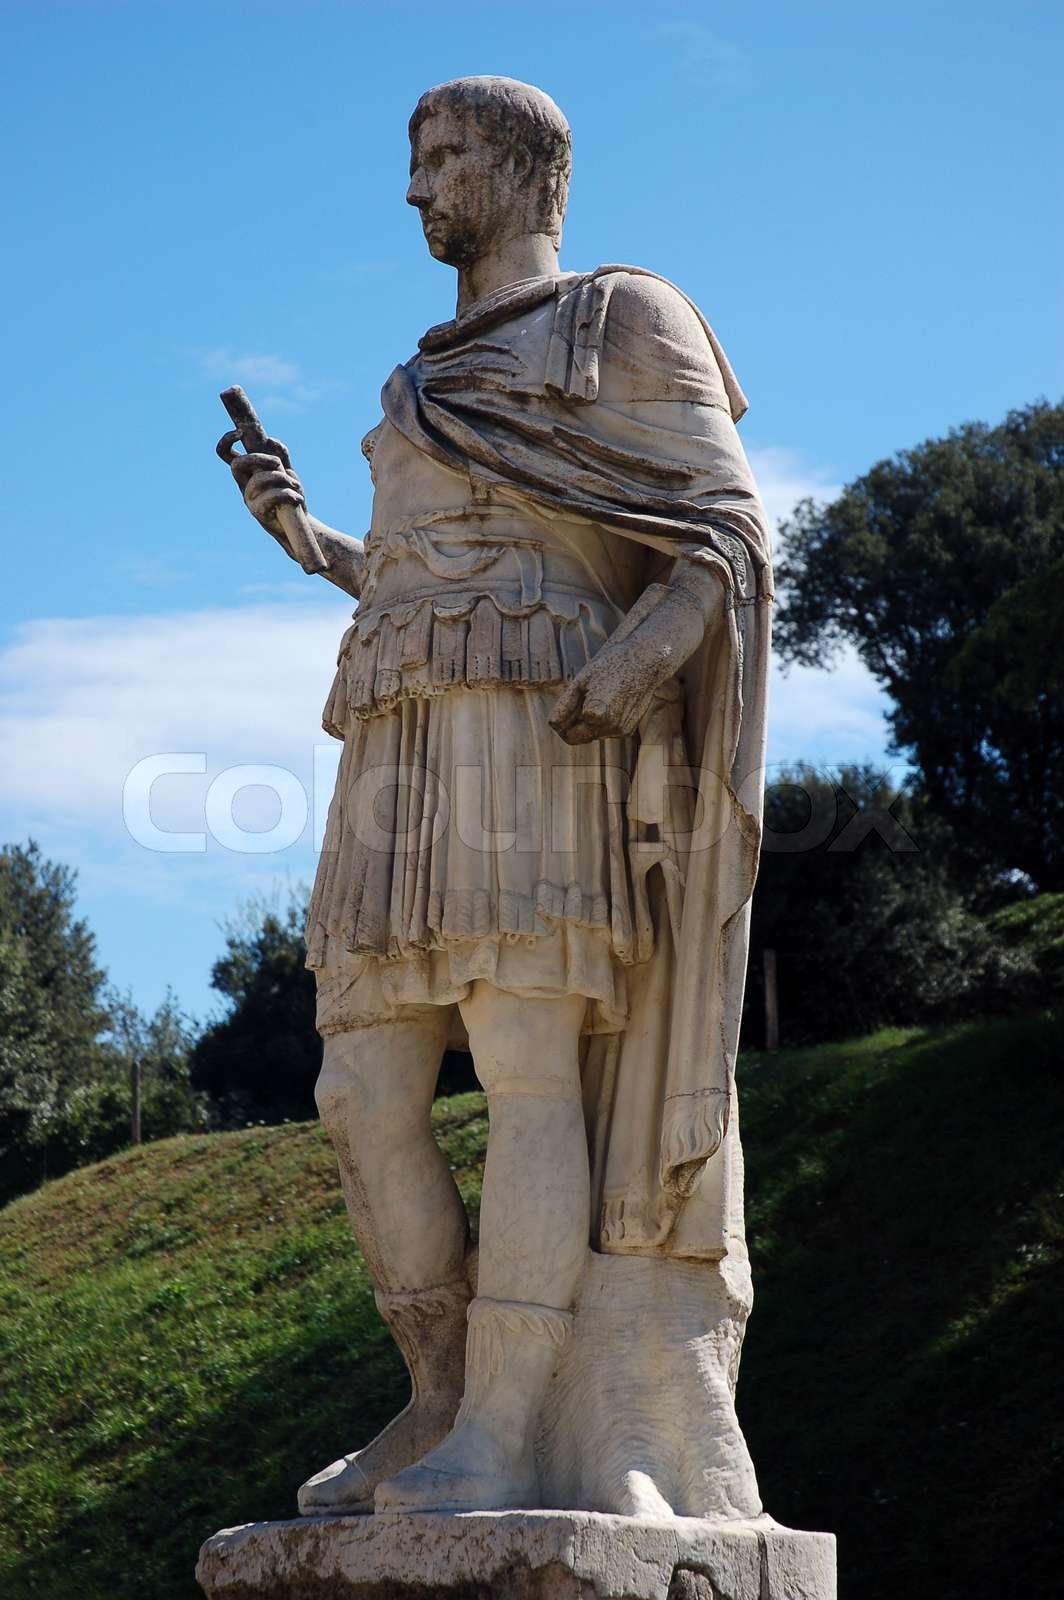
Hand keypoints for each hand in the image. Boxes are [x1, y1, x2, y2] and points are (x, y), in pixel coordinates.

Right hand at [229, 437, 306, 548]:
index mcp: (248, 474)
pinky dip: (288, 493)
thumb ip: (281, 456)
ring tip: (295, 485)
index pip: (226, 454)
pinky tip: (297, 498)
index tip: (241, 432)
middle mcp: (244, 486)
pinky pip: (272, 495)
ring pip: (259, 479)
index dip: (227, 440)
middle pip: (237, 465)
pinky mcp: (258, 513)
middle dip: (259, 458)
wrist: (298, 526)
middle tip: (278, 463)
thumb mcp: (288, 473)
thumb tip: (270, 440)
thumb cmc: (290, 498)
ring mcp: (249, 500)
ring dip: (282, 477)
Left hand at [549, 636, 665, 744]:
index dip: (563, 722)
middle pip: (579, 738)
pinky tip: (610, 701)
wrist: (643, 662)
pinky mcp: (628, 730)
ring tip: (599, 696)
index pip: (567, 734)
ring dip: (589, 722)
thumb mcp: (581, 681)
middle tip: (579, 699)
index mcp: (596, 714)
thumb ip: (564, 706)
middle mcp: (610, 726)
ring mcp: (621, 730)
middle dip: (574, 724)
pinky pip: (605, 731)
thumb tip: (553, 724)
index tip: (567, 706)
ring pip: (592, 735)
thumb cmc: (610, 666)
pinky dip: (602, 721)